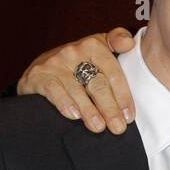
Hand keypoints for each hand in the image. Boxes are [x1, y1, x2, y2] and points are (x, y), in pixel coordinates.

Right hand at [17, 27, 135, 132]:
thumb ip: (116, 41)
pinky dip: (65, 104)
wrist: (40, 71)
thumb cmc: (76, 64)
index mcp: (93, 45)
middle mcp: (74, 51)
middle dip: (110, 108)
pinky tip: (74, 116)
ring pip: (77, 90)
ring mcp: (55, 63)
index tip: (129, 116)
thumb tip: (129, 43)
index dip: (123, 95)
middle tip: (118, 128)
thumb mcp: (97, 49)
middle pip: (97, 84)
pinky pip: (54, 90)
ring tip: (99, 127)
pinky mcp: (39, 75)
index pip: (113, 72)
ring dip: (90, 111)